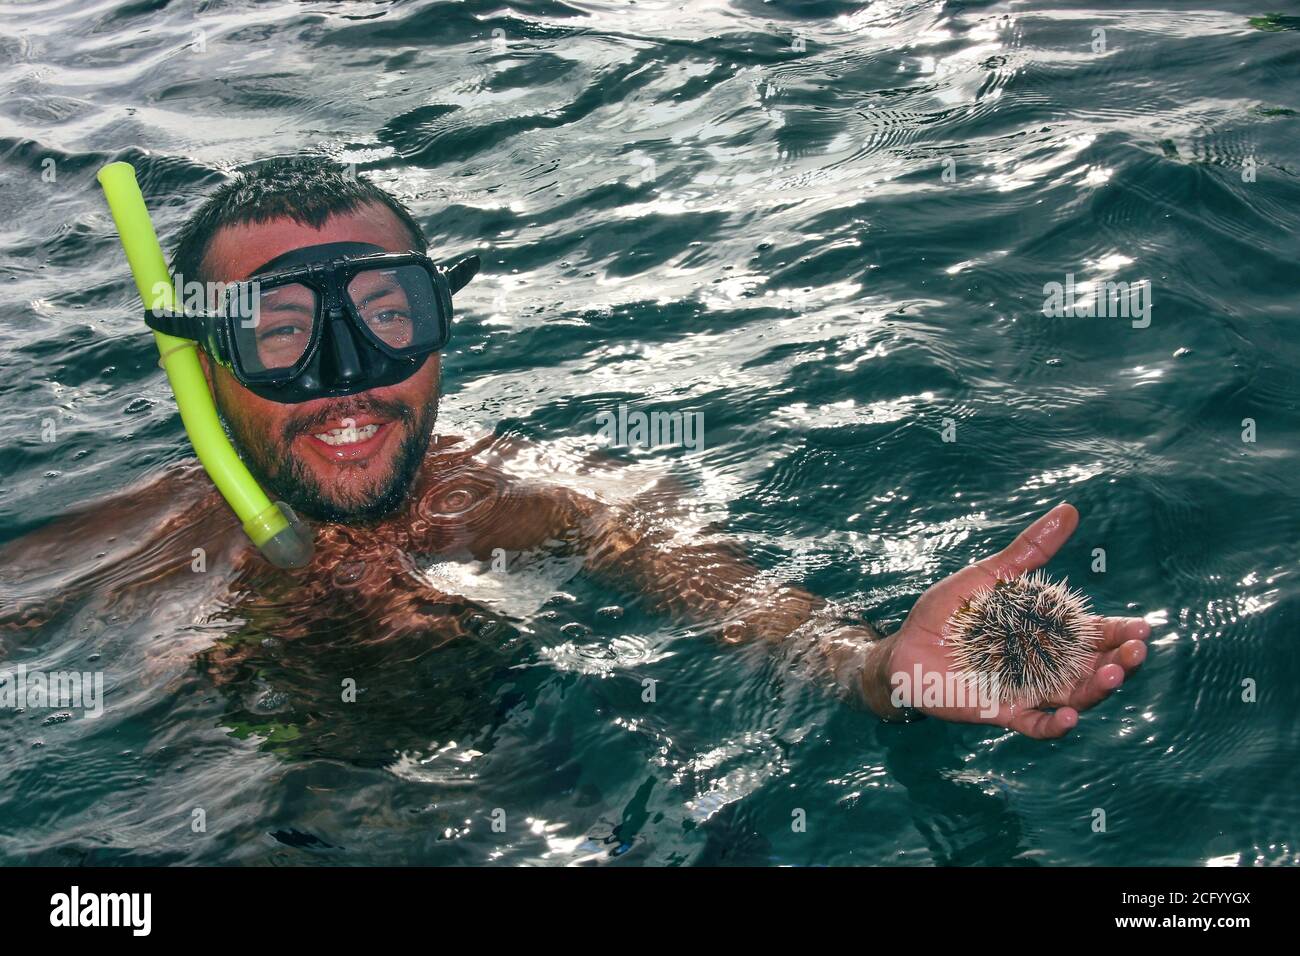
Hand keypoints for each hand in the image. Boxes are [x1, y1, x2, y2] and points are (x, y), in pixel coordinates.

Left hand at [863, 503, 1150, 738]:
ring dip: (1097, 691)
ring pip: (1075, 698)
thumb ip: (1029, 551)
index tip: (1143, 627)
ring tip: (1112, 676)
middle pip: (1095, 668)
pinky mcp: (1002, 710)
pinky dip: (1053, 725)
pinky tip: (1067, 717)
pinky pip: (1034, 724)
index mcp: (1048, 633)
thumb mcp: (990, 576)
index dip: (1121, 633)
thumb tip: (1069, 510)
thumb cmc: (950, 613)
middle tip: (1135, 651)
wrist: (904, 647)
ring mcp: (1027, 690)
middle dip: (1122, 661)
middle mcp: (1045, 665)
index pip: (1095, 635)